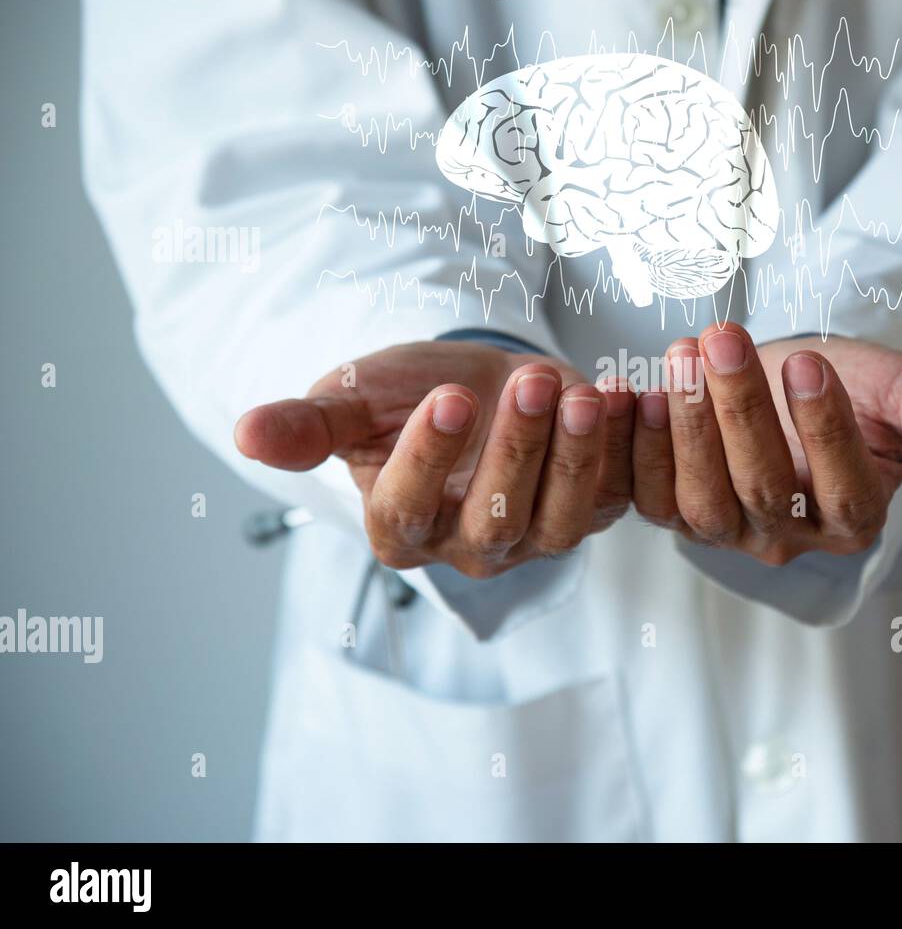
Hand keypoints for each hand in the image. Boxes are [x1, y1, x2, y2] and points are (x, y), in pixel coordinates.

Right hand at [234, 341, 634, 576]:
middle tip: (530, 386)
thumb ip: (309, 422)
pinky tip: (630, 398)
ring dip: (577, 457)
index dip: (426, 459)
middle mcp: (467, 547)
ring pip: (561, 518)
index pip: (406, 510)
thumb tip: (243, 433)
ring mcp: (535, 535)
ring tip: (584, 394)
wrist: (481, 381)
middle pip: (493, 521)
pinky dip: (626, 451)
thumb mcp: (356, 399)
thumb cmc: (410, 394)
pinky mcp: (591, 509)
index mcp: (400, 527)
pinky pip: (615, 493)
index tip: (448, 397)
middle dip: (516, 452)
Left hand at [629, 324, 901, 563]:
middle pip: (764, 489)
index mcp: (854, 518)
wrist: (786, 382)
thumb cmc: (849, 386)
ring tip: (682, 354)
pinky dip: (639, 445)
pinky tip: (635, 387)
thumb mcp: (899, 388)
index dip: (826, 430)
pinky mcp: (676, 514)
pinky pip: (648, 495)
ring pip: (703, 500)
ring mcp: (728, 533)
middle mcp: (790, 538)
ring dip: (688, 425)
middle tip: (724, 338)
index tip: (809, 362)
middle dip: (742, 410)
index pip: (844, 490)